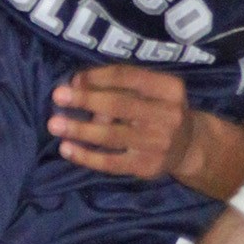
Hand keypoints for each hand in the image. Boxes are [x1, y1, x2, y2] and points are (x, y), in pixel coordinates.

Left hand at [49, 65, 194, 179]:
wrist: (188, 146)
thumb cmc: (159, 110)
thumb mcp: (150, 92)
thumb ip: (118, 86)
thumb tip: (77, 84)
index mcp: (170, 89)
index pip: (129, 77)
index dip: (98, 76)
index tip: (74, 78)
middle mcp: (168, 115)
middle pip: (119, 104)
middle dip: (85, 99)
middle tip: (57, 96)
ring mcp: (159, 144)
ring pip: (111, 135)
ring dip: (79, 129)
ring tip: (54, 124)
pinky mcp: (147, 167)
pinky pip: (110, 162)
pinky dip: (86, 156)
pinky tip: (66, 149)